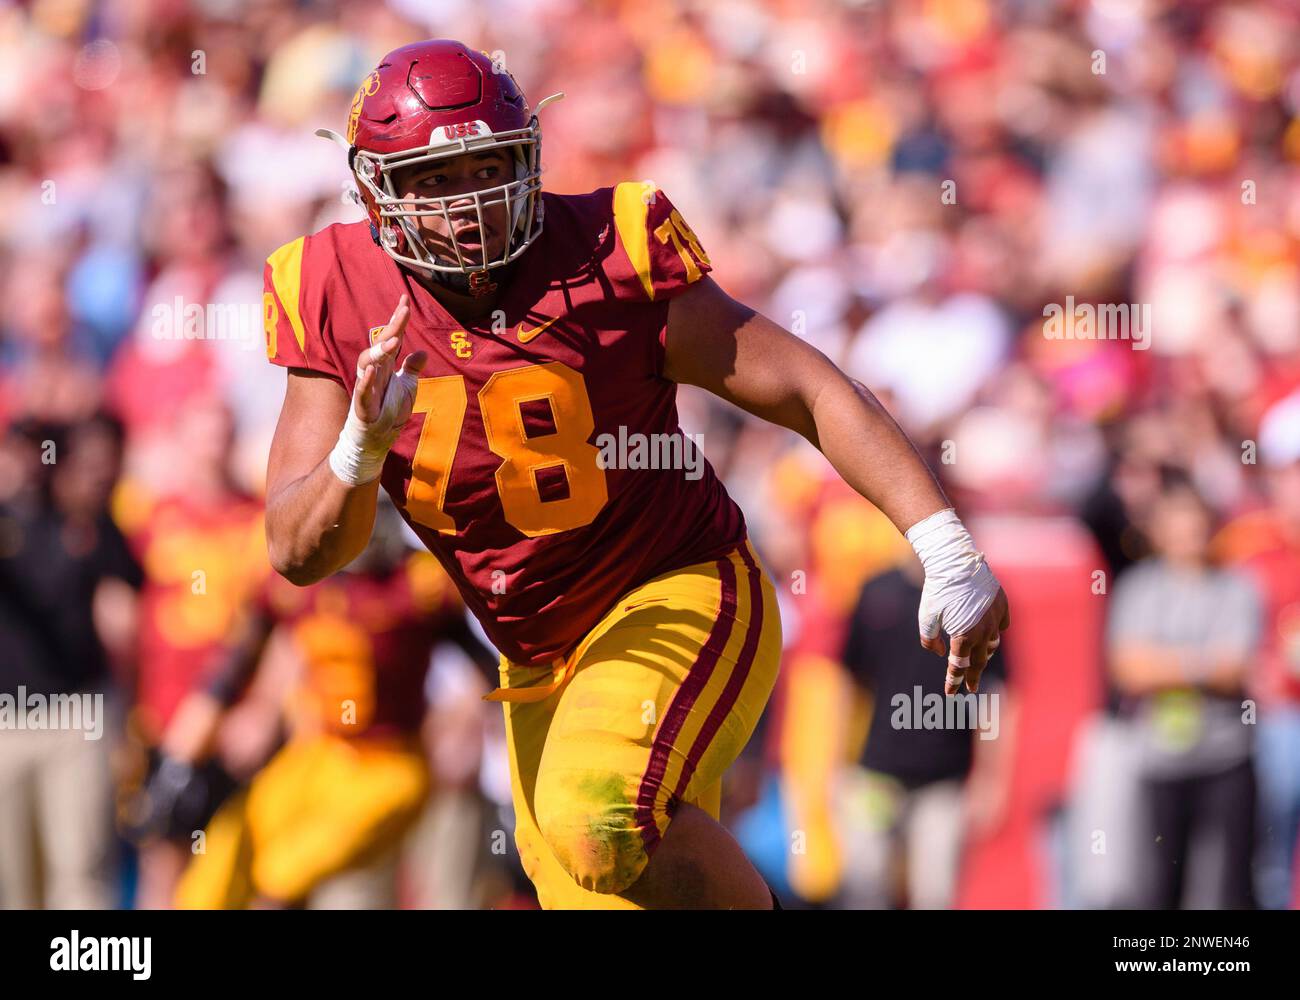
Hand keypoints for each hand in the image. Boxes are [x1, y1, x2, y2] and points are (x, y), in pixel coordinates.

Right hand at [354, 293, 425, 425]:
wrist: (375, 440)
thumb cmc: (388, 413)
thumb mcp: (407, 388)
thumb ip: (412, 370)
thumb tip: (422, 352)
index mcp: (386, 367)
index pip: (392, 338)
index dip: (398, 320)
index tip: (405, 299)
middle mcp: (374, 372)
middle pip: (381, 344)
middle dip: (392, 327)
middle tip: (403, 310)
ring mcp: (367, 388)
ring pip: (367, 363)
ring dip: (379, 350)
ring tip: (393, 341)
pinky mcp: (363, 407)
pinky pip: (362, 390)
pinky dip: (366, 380)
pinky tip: (373, 369)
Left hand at [921, 585, 1009, 694]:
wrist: (955, 562)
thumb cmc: (937, 590)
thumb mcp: (926, 617)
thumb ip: (929, 640)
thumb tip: (940, 653)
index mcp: (964, 636)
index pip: (958, 666)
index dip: (953, 681)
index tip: (951, 693)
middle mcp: (983, 631)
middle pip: (979, 660)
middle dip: (973, 675)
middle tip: (971, 688)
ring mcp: (995, 618)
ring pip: (993, 643)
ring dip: (986, 654)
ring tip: (980, 661)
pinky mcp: (1002, 605)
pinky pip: (1002, 624)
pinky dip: (996, 631)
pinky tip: (991, 633)